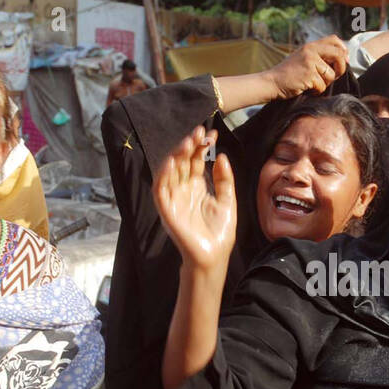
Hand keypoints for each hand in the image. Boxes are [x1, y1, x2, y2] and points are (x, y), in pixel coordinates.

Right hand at [153, 126, 236, 272]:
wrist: (213, 257)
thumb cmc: (219, 232)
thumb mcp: (227, 201)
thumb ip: (224, 180)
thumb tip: (221, 156)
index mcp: (197, 187)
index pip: (196, 161)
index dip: (202, 147)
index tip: (212, 133)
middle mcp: (183, 190)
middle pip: (183, 162)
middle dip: (189, 146)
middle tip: (199, 131)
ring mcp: (174, 199)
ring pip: (170, 172)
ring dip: (176, 155)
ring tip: (187, 142)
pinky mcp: (167, 210)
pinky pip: (161, 190)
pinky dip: (164, 175)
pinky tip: (173, 162)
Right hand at [266, 36, 347, 98]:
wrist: (272, 82)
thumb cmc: (289, 74)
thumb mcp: (303, 58)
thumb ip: (319, 57)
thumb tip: (343, 59)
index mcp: (310, 46)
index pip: (334, 40)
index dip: (343, 50)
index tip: (343, 60)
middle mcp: (311, 51)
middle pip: (339, 55)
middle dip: (340, 69)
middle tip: (333, 76)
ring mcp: (310, 62)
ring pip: (331, 75)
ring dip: (324, 83)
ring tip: (312, 83)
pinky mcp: (308, 75)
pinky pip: (322, 86)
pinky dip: (316, 91)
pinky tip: (306, 88)